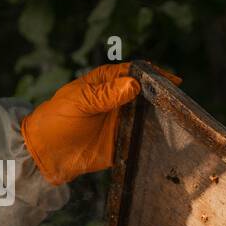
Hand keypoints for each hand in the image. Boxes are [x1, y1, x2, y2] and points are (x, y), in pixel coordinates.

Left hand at [20, 61, 181, 185]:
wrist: (44, 153)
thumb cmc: (56, 120)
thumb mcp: (78, 103)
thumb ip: (104, 95)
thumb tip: (134, 85)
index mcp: (104, 83)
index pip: (133, 72)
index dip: (152, 74)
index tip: (171, 81)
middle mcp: (116, 100)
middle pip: (146, 93)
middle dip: (162, 95)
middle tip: (180, 101)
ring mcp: (121, 121)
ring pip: (148, 114)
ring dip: (162, 116)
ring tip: (181, 119)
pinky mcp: (123, 142)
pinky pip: (143, 137)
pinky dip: (155, 138)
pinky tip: (171, 140)